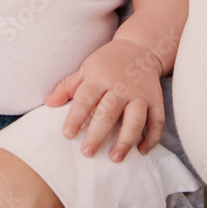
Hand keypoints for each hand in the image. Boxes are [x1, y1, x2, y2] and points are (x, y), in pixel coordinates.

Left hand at [45, 39, 164, 161]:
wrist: (140, 49)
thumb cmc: (107, 63)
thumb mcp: (86, 68)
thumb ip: (67, 86)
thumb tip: (49, 103)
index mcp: (100, 77)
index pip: (85, 99)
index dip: (75, 118)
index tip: (67, 135)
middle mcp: (121, 86)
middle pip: (109, 113)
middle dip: (97, 134)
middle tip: (87, 153)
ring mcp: (140, 94)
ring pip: (135, 120)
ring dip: (125, 141)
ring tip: (115, 158)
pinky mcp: (156, 99)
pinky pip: (157, 121)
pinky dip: (152, 137)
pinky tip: (142, 150)